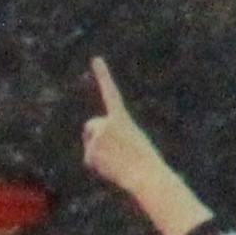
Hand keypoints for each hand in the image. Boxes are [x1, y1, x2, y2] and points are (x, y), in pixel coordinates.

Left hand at [80, 57, 206, 234]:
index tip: (95, 58)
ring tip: (116, 161)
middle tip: (115, 150)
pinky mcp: (92, 151)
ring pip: (90, 144)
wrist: (146, 176)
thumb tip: (104, 146)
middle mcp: (107, 124)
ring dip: (98, 153)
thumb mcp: (134, 143)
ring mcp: (98, 137)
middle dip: (96, 136)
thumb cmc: (146, 162)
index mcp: (122, 118)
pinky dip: (96, 166)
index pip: (110, 92)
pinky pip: (89, 160)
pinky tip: (110, 169)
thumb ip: (116, 138)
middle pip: (92, 127)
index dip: (102, 75)